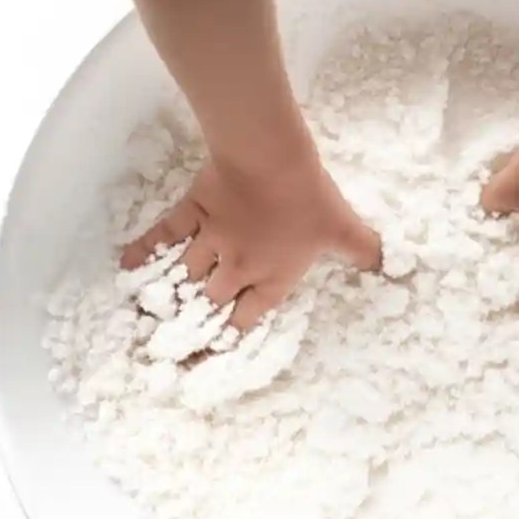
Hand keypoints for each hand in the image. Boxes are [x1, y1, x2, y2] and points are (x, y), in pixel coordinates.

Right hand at [121, 156, 380, 327]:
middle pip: (211, 303)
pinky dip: (144, 250)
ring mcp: (211, 240)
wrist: (270, 160)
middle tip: (174, 345)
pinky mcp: (192, 211)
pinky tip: (125, 267)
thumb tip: (392, 267)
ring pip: (185, 276)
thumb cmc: (309, 199)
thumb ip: (366, 251)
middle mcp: (237, 268)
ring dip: (169, 295)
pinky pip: (163, 235)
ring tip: (149, 317)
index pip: (248, 319)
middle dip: (196, 323)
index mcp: (272, 278)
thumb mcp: (345, 228)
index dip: (232, 338)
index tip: (212, 358)